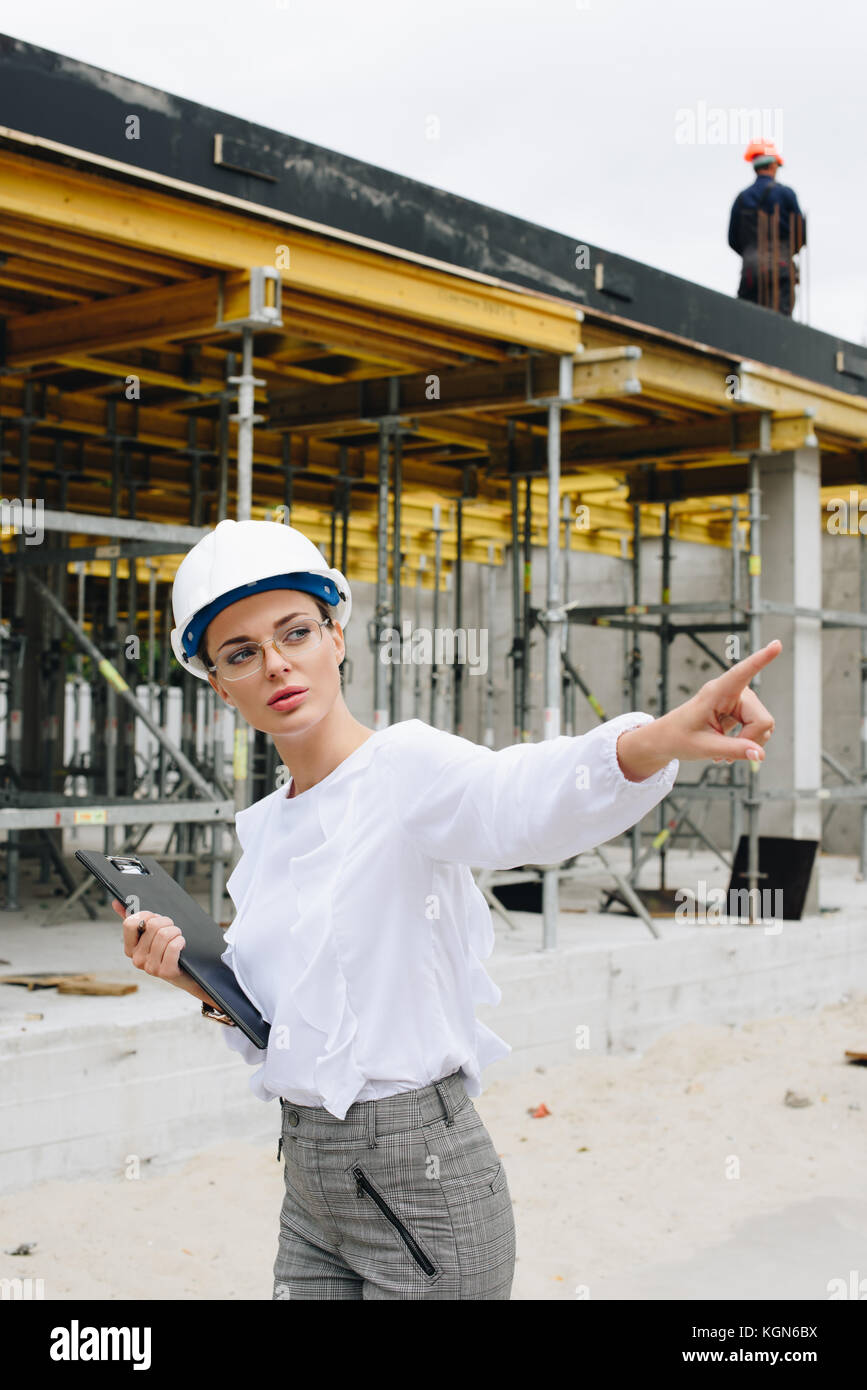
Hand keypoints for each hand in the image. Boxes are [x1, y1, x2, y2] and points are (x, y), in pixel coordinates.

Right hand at [111, 897, 188, 988]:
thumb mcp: (148, 934)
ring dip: (176, 932)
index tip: (154, 919)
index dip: (146, 915)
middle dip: (167, 922)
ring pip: (164, 934)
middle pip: (152, 926)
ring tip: (176, 937)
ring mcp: (150, 967)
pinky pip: (173, 946)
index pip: (129, 923)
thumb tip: (116, 902)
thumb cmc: (165, 949)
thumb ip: (132, 919)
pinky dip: (180, 941)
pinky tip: (181, 945)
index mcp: (130, 948)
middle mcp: (137, 959)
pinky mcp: (166, 972)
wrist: (185, 973)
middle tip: (171, 929)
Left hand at [616, 640, 780, 778]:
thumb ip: (734, 750)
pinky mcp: (741, 710)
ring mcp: (739, 700)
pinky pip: (758, 729)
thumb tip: (760, 755)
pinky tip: (728, 749)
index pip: (742, 673)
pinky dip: (748, 742)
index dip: (761, 659)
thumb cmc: (678, 737)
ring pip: (764, 725)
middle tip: (726, 756)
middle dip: (751, 740)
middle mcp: (732, 692)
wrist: (667, 739)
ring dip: (749, 742)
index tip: (777, 644)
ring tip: (724, 753)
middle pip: (762, 718)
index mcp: (716, 692)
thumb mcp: (704, 747)